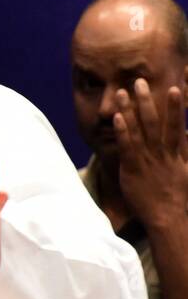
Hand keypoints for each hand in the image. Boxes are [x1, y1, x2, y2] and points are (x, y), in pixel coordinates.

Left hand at [114, 80, 187, 229]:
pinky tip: (117, 117)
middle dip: (147, 99)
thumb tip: (185, 135)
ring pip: (140, 129)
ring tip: (122, 91)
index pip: (178, 121)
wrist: (169, 218)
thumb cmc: (178, 198)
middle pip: (156, 120)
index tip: (176, 84)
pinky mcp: (134, 170)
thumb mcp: (187, 171)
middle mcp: (164, 152)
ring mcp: (149, 160)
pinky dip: (123, 131)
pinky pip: (128, 147)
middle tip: (139, 80)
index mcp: (178, 151)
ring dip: (130, 109)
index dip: (177, 103)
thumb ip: (185, 152)